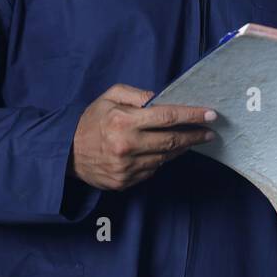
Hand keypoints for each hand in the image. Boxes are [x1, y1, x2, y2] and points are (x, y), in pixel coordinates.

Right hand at [68, 84, 215, 190]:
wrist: (65, 154)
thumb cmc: (90, 122)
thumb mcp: (108, 97)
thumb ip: (135, 95)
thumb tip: (161, 98)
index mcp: (123, 120)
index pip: (167, 117)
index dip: (192, 115)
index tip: (211, 115)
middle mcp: (127, 145)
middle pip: (172, 141)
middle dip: (195, 135)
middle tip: (209, 132)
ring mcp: (127, 167)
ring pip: (165, 157)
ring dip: (182, 149)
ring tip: (192, 140)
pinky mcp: (125, 182)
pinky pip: (152, 169)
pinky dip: (161, 160)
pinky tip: (165, 152)